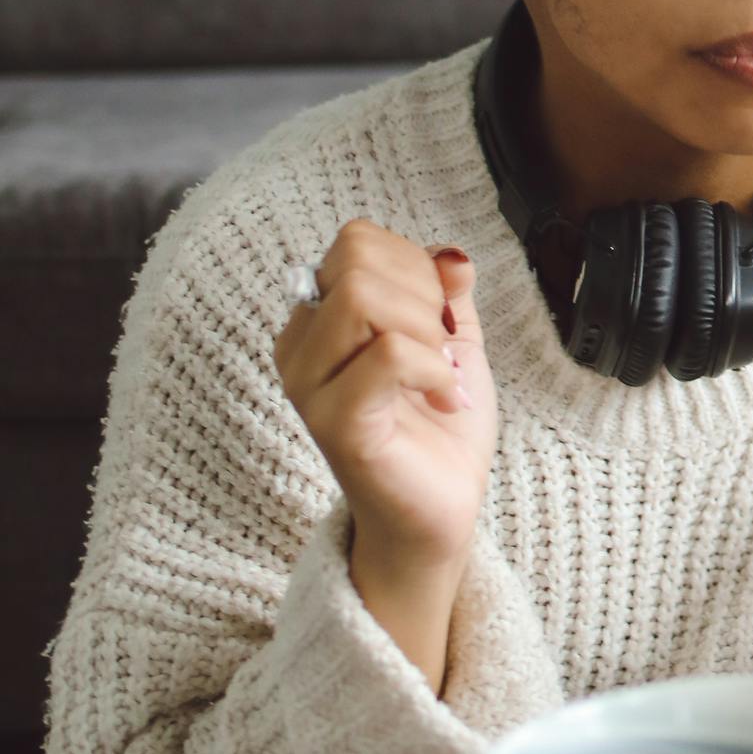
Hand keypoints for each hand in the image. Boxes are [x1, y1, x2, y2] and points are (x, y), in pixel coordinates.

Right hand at [273, 224, 496, 681]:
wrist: (439, 512)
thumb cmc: (438, 429)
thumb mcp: (451, 341)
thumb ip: (445, 291)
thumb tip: (451, 256)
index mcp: (320, 319)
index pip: (358, 241)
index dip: (416, 267)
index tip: (439, 321)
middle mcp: (300, 346)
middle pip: (356, 258)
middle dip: (423, 295)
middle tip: (440, 351)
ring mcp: (309, 385)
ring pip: (365, 298)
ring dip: (427, 333)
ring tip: (439, 377)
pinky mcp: (334, 422)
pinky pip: (389, 354)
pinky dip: (436, 370)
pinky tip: (446, 401)